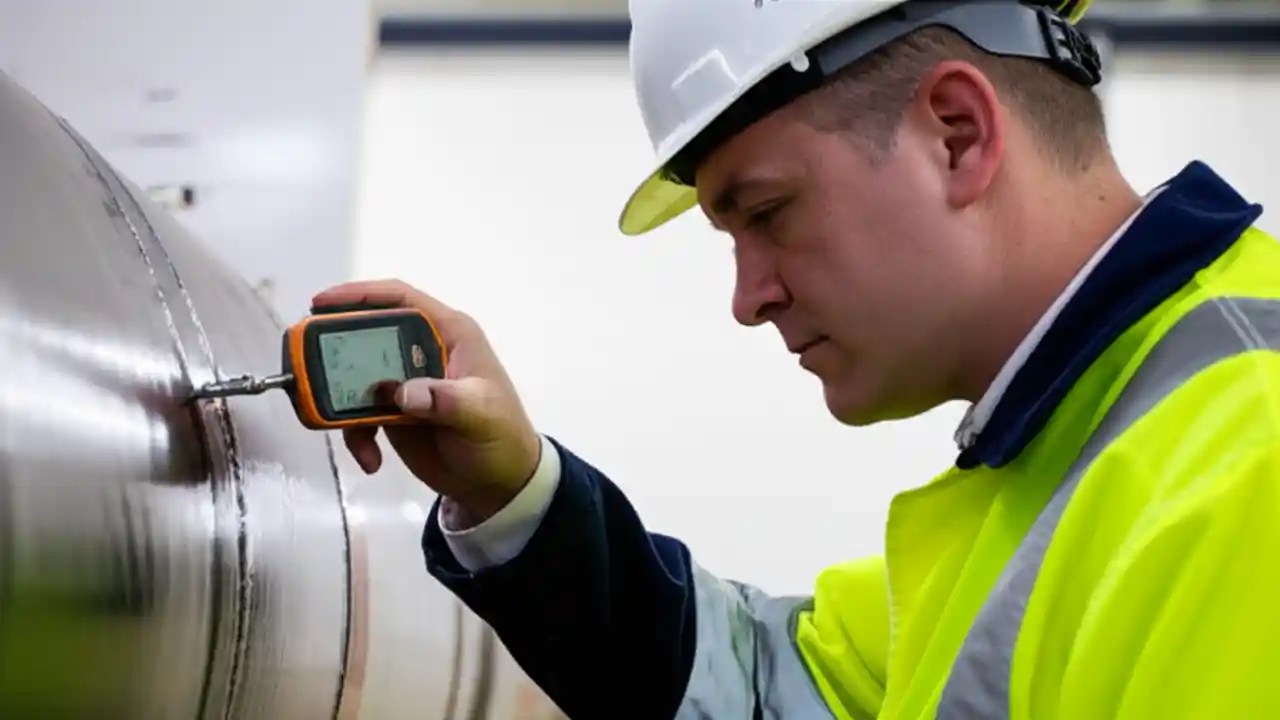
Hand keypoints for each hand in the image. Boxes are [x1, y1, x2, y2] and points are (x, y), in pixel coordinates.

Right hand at [311, 279, 541, 522]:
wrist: (498, 486)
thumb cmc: (501, 438)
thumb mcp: (481, 415)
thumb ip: (445, 400)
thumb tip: (401, 392)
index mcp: (449, 335)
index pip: (401, 301)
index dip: (361, 296)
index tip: (321, 303)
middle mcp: (423, 352)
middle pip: (367, 335)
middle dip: (336, 350)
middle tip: (307, 365)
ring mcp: (406, 383)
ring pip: (357, 378)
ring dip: (341, 402)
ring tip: (336, 425)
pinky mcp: (394, 413)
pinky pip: (360, 415)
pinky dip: (357, 436)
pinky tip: (370, 459)